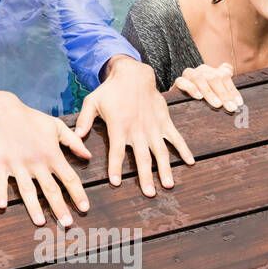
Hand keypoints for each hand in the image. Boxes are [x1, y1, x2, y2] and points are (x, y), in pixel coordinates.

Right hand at [0, 91, 90, 224]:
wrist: (0, 109)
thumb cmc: (30, 118)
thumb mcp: (55, 125)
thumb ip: (73, 141)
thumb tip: (88, 155)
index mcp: (51, 153)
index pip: (69, 177)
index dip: (78, 194)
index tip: (85, 208)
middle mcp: (35, 162)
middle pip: (50, 189)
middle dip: (60, 207)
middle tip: (67, 224)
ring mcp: (16, 164)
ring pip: (27, 190)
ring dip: (34, 207)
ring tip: (40, 222)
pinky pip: (0, 182)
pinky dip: (0, 193)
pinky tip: (2, 206)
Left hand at [76, 55, 194, 196]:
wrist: (134, 74)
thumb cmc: (110, 90)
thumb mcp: (92, 101)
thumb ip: (84, 119)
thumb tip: (77, 136)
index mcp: (119, 126)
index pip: (116, 152)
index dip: (115, 167)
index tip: (115, 183)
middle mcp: (137, 129)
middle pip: (142, 157)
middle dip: (145, 176)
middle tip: (149, 194)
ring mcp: (153, 126)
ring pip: (161, 151)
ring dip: (165, 169)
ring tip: (168, 185)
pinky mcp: (165, 121)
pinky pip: (176, 137)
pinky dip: (183, 149)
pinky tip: (190, 162)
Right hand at [173, 62, 242, 110]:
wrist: (182, 96)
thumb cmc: (204, 97)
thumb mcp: (217, 94)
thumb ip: (227, 92)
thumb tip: (239, 102)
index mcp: (213, 71)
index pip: (225, 76)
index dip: (232, 90)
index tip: (238, 103)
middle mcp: (202, 70)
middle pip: (214, 77)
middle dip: (224, 93)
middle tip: (230, 107)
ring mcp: (190, 74)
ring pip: (199, 78)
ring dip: (209, 92)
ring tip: (217, 104)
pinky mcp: (179, 81)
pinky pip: (182, 81)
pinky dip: (191, 88)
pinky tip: (198, 97)